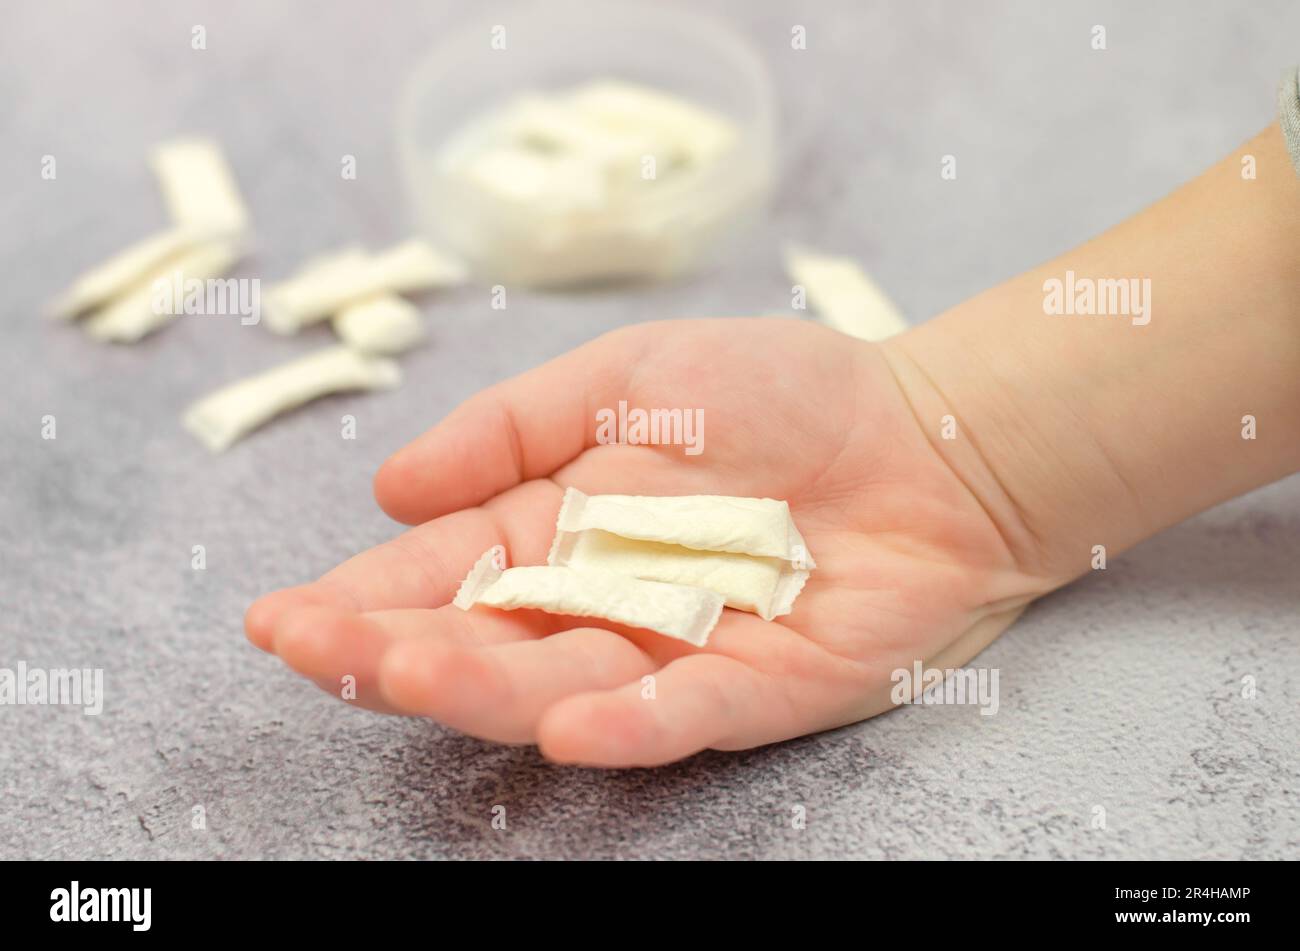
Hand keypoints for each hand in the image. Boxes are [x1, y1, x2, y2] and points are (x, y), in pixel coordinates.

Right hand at [245, 318, 1046, 766]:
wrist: (927, 434)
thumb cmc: (781, 392)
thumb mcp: (630, 372)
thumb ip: (513, 424)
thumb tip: (390, 489)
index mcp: (556, 529)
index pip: (439, 575)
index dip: (359, 597)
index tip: (279, 616)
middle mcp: (598, 602)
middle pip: (479, 642)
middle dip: (389, 648)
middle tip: (310, 646)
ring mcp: (672, 652)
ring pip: (560, 686)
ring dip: (484, 688)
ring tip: (406, 670)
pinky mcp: (756, 689)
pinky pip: (683, 718)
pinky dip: (629, 722)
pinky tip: (569, 721)